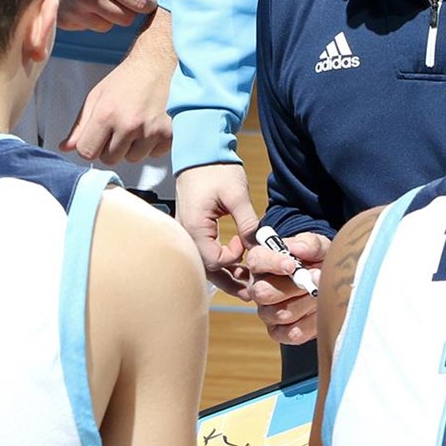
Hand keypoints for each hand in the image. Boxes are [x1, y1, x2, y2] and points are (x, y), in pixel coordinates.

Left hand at [63, 11, 173, 164]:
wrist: (160, 64)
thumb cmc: (128, 78)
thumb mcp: (97, 96)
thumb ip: (80, 125)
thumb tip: (65, 148)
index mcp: (106, 114)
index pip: (87, 152)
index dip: (91, 145)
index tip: (98, 136)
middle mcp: (129, 125)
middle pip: (110, 159)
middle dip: (112, 147)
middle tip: (120, 127)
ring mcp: (151, 131)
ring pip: (133, 159)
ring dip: (133, 147)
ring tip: (138, 124)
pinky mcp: (170, 134)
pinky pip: (154, 155)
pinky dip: (152, 145)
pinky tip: (152, 125)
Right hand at [176, 162, 258, 294]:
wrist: (199, 153)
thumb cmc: (215, 169)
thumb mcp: (236, 194)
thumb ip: (248, 222)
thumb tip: (259, 245)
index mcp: (194, 227)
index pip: (213, 260)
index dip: (234, 259)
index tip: (247, 244)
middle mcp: (186, 234)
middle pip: (206, 269)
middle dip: (229, 281)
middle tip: (250, 293)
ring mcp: (187, 232)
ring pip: (205, 263)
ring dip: (225, 273)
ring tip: (245, 281)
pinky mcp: (192, 229)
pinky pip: (204, 252)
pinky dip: (219, 260)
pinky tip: (234, 260)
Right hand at [239, 231, 329, 345]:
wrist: (328, 283)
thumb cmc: (318, 260)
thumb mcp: (319, 246)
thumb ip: (309, 244)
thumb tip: (298, 249)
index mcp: (262, 261)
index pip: (256, 260)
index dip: (273, 263)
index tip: (293, 265)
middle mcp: (258, 287)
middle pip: (262, 292)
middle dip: (294, 287)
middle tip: (316, 277)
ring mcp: (266, 311)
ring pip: (280, 313)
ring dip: (306, 303)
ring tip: (321, 292)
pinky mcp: (278, 332)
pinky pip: (291, 333)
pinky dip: (310, 322)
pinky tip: (319, 310)